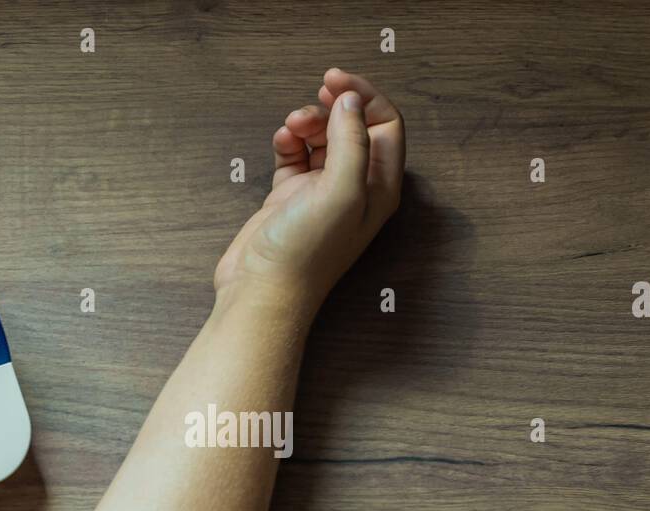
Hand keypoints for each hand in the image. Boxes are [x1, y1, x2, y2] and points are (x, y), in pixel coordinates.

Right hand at [214, 68, 406, 315]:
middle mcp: (355, 188)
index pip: (386, 126)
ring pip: (322, 137)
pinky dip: (288, 141)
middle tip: (313, 101)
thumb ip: (352, 141)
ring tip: (291, 127)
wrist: (263, 290)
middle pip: (354, 127)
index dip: (365, 97)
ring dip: (307, 122)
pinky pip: (294, 154)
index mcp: (378, 188)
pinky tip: (281, 142)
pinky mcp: (291, 197)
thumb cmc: (306, 252)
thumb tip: (350, 101)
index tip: (334, 81)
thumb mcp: (341, 191)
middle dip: (333, 108)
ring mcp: (321, 192)